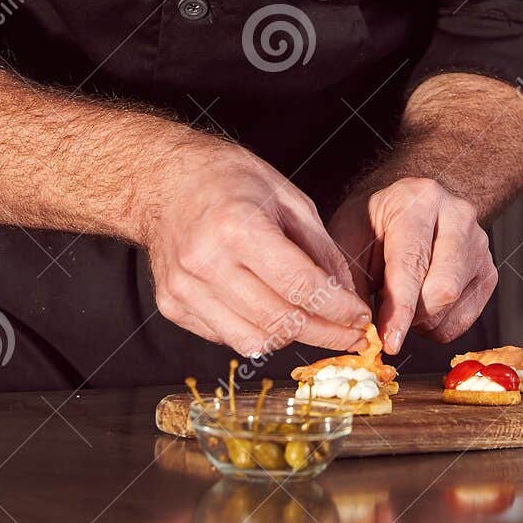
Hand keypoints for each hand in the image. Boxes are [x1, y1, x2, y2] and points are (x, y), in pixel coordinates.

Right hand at [138, 147, 370, 355]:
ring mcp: (185, 289)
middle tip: (350, 336)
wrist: (163, 180)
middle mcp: (207, 262)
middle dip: (325, 333)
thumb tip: (346, 296)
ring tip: (315, 325)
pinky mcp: (172, 306)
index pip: (300, 286)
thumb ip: (320, 248)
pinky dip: (257, 331)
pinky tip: (271, 311)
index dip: (338, 309)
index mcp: (239, 227)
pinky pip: (227, 337)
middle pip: (280, 321)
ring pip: (254, 341)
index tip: (360, 318)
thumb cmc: (229, 180)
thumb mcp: (287, 198)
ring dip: (293, 338)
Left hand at [328, 177, 496, 353]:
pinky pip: (465, 319)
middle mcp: (458, 216)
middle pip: (444, 288)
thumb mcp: (348, 239)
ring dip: (422, 320)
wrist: (408, 206)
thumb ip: (351, 281)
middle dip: (412, 315)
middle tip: (387, 314)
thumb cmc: (375, 223)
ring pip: (454, 305)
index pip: (413, 263)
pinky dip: (438, 325)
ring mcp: (479, 243)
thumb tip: (362, 329)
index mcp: (419, 200)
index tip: (390, 341)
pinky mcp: (488, 271)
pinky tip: (422, 304)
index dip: (400, 308)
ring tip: (403, 301)